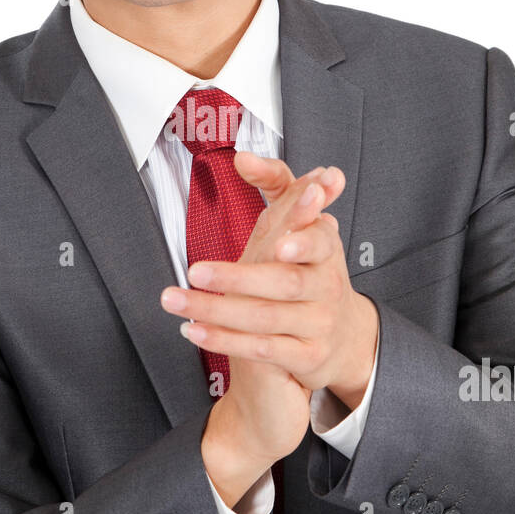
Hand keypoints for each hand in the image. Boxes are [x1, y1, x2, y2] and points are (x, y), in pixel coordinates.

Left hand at [162, 153, 378, 431]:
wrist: (341, 336)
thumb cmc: (308, 271)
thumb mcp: (300, 228)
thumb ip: (278, 190)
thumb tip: (243, 157)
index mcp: (326, 249)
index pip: (319, 238)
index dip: (302, 239)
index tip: (279, 243)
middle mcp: (328, 286)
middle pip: (284, 282)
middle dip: (238, 278)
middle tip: (195, 271)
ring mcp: (320, 323)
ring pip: (265, 317)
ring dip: (215, 310)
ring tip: (173, 299)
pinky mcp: (308, 356)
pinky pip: (263, 349)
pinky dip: (225, 340)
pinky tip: (193, 330)